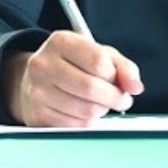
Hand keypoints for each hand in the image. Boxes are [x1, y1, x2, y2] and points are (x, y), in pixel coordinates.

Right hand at [2, 31, 144, 126]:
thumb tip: (135, 86)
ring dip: (102, 111)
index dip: (116, 75)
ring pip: (86, 110)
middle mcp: (43, 65)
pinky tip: (85, 113)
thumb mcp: (98, 54)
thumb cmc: (72, 65)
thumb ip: (122, 66)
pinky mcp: (38, 115)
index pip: (98, 61)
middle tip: (121, 99)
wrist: (33, 81)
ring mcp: (37, 91)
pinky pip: (76, 126)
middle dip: (114, 97)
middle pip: (91, 88)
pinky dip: (88, 122)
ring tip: (100, 103)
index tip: (119, 81)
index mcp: (60, 42)